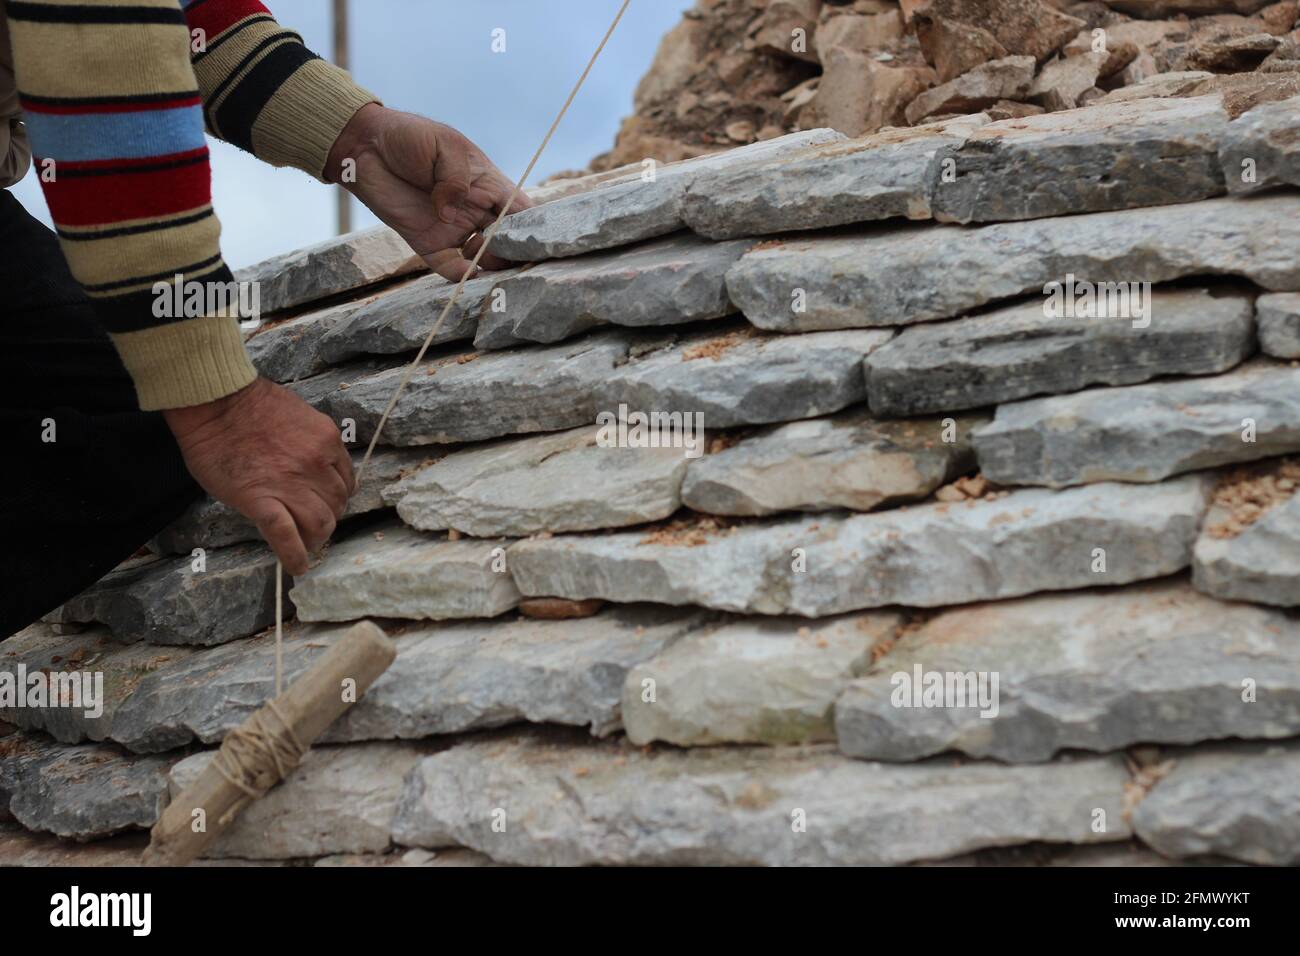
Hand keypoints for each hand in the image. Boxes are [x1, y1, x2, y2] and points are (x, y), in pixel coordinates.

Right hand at [162, 378, 354, 575]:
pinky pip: (286, 536)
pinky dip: (294, 556)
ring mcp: (292, 484)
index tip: (325, 504)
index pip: (345, 481)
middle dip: (328, 518)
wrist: (216, 402)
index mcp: (327, 441)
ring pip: (319, 523)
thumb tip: (315, 469)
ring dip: (315, 537)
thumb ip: (312, 445)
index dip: (335, 497)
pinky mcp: (263, 500)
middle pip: (336, 505)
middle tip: (314, 526)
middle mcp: (318, 464)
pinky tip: (297, 567)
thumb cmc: (249, 405)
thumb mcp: (300, 418)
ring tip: (305, 545)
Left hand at [326, 104, 533, 280]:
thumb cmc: (408, 137)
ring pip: (484, 258)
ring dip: (492, 267)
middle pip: (507, 240)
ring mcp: (453, 228)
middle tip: (519, 264)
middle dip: (516, 254)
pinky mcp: (428, 243)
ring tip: (493, 270)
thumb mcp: (442, 145)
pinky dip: (461, 276)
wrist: (364, 146)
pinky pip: (451, 266)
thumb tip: (452, 213)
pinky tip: (468, 278)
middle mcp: (476, 210)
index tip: (538, 241)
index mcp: (487, 184)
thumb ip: (455, 178)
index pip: (520, 211)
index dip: (533, 227)